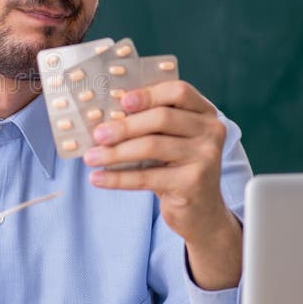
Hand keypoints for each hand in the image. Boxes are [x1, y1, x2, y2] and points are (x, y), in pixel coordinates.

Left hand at [82, 80, 241, 287]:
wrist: (202, 212)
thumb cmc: (175, 168)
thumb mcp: (168, 141)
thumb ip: (148, 124)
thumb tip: (104, 115)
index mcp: (204, 112)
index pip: (178, 91)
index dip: (149, 94)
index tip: (121, 101)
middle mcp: (211, 131)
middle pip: (162, 118)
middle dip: (124, 126)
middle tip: (97, 134)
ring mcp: (206, 157)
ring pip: (152, 146)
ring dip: (115, 152)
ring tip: (91, 157)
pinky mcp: (194, 183)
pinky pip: (147, 177)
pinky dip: (118, 178)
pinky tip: (98, 178)